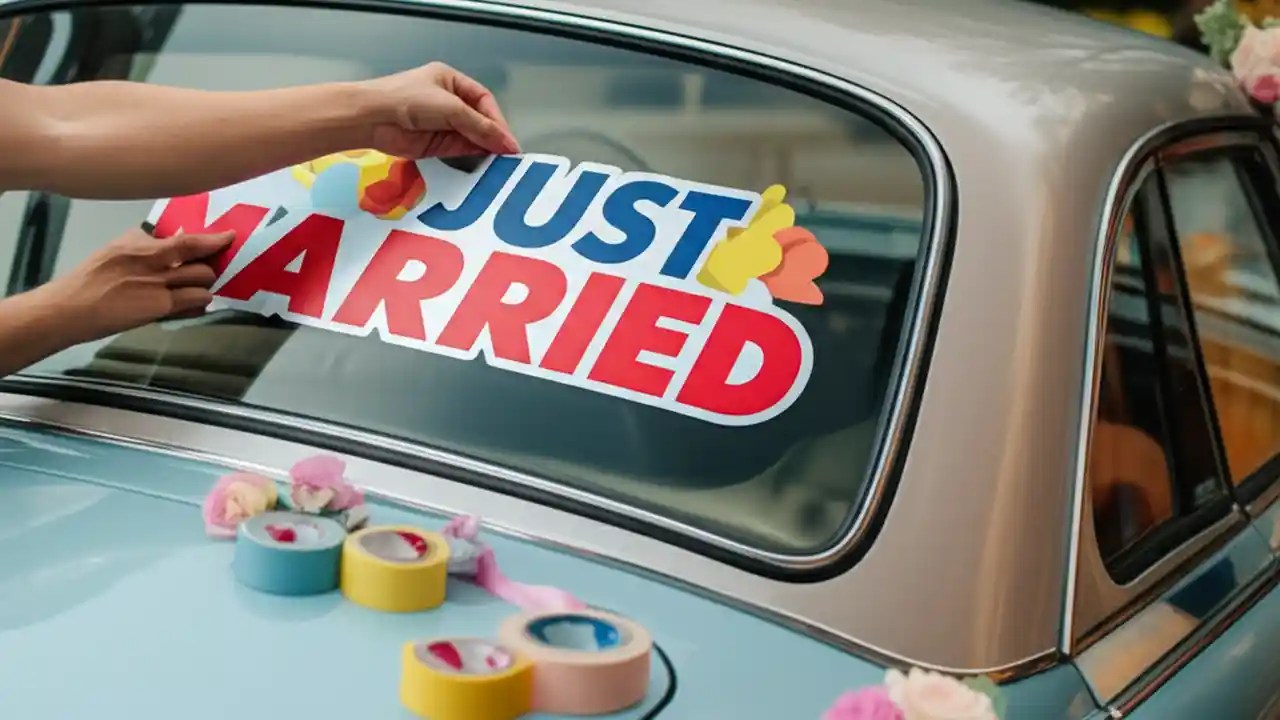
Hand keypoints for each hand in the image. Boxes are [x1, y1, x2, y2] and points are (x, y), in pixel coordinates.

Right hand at [33, 227, 232, 344]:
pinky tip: (192, 307)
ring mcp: (157, 280)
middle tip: (207, 273)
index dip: (211, 239)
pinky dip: (199, 304)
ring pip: (203, 278)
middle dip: (208, 265)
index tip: (228, 237)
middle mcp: (150, 256)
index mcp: (137, 241)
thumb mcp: (114, 252)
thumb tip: (168, 248)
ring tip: (193, 292)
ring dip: (204, 286)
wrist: (68, 309)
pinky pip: (196, 301)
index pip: (184, 238)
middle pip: (199, 255)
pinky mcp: (160, 305)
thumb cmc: (88, 282)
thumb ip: (143, 249)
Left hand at [359, 62, 520, 158]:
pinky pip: (460, 150)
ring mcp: (441, 123)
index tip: (508, 140)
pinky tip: (485, 163)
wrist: (371, 118)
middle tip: (509, 154)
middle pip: (479, 120)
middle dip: (493, 135)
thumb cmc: (407, 100)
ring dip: (485, 148)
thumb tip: (507, 143)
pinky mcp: (435, 144)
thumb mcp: (450, 107)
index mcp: (451, 81)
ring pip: (471, 136)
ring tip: (502, 162)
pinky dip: (473, 156)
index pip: (483, 101)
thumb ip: (479, 126)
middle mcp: (448, 101)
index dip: (497, 120)